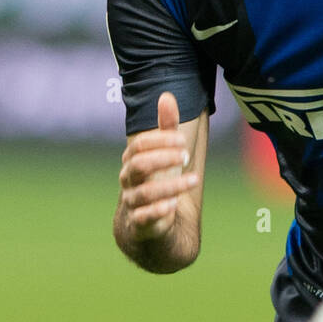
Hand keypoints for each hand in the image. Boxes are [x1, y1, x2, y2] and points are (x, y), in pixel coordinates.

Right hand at [117, 93, 198, 242]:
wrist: (148, 224)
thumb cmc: (156, 181)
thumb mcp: (164, 154)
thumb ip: (166, 128)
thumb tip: (166, 96)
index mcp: (132, 161)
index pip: (139, 145)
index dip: (160, 141)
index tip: (183, 141)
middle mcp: (128, 181)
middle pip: (138, 166)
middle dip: (163, 159)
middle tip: (186, 155)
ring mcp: (132, 203)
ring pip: (144, 193)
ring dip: (170, 185)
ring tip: (194, 179)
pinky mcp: (140, 225)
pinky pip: (143, 219)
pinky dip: (157, 212)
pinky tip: (173, 206)